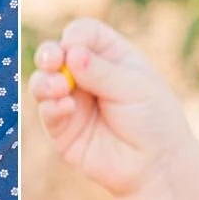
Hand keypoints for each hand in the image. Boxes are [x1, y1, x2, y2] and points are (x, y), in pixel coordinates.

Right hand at [29, 18, 198, 199]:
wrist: (155, 166)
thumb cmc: (153, 121)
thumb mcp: (135, 88)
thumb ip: (101, 72)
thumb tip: (71, 53)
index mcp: (110, 56)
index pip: (83, 33)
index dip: (75, 36)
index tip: (76, 46)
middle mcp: (86, 75)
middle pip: (55, 53)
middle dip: (48, 53)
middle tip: (53, 60)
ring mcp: (72, 101)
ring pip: (43, 82)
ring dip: (45, 81)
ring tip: (59, 87)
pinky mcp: (62, 129)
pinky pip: (46, 112)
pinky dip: (51, 107)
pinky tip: (66, 108)